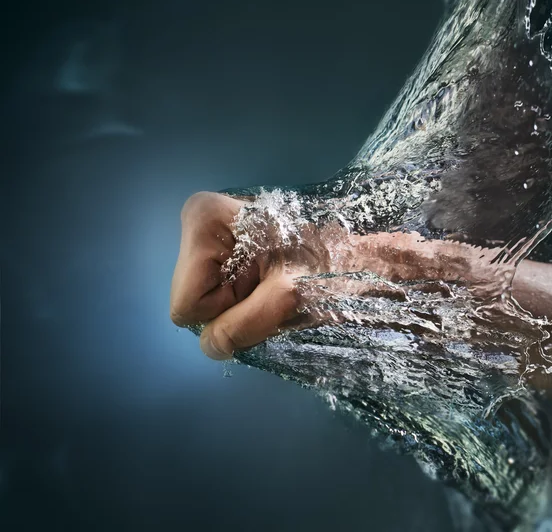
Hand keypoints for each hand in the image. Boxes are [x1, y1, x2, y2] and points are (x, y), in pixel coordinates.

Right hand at [170, 192, 324, 359]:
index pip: (187, 304)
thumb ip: (243, 326)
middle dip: (233, 304)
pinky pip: (219, 287)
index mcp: (204, 219)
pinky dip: (246, 292)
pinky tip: (269, 277)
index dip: (225, 311)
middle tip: (271, 285)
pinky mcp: (224, 240)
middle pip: (193, 298)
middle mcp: (197, 217)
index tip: (262, 288)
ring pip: (206, 296)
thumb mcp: (288, 296)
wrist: (352, 247)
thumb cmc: (329, 264)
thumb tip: (210, 346)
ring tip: (273, 279)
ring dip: (242, 300)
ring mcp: (210, 230)